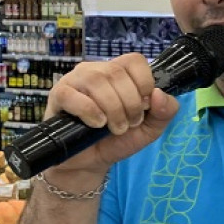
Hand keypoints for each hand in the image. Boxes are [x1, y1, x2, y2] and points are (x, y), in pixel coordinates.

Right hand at [44, 52, 179, 177]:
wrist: (90, 163)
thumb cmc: (117, 140)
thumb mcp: (149, 129)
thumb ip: (164, 112)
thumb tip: (159, 93)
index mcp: (119, 72)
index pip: (135, 60)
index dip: (144, 83)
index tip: (144, 107)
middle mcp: (96, 70)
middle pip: (117, 72)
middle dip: (130, 104)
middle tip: (128, 124)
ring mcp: (75, 81)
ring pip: (97, 81)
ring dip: (112, 109)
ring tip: (114, 128)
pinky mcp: (58, 95)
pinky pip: (73, 95)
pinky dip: (90, 111)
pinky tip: (96, 124)